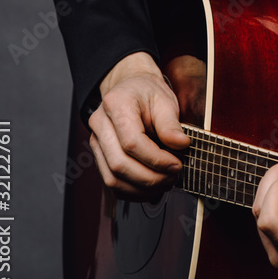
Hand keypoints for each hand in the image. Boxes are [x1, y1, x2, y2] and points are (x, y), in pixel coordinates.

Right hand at [88, 52, 189, 197]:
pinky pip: (111, 181)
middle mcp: (100, 124)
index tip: (176, 164)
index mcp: (116, 104)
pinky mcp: (99, 155)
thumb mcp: (164, 100)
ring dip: (141, 189)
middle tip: (172, 177)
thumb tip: (181, 145)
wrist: (131, 88)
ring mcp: (96, 141)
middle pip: (119, 164)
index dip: (156, 159)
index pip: (132, 142)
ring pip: (112, 178)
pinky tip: (151, 187)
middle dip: (149, 178)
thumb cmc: (147, 93)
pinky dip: (132, 191)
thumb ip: (170, 124)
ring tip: (164, 183)